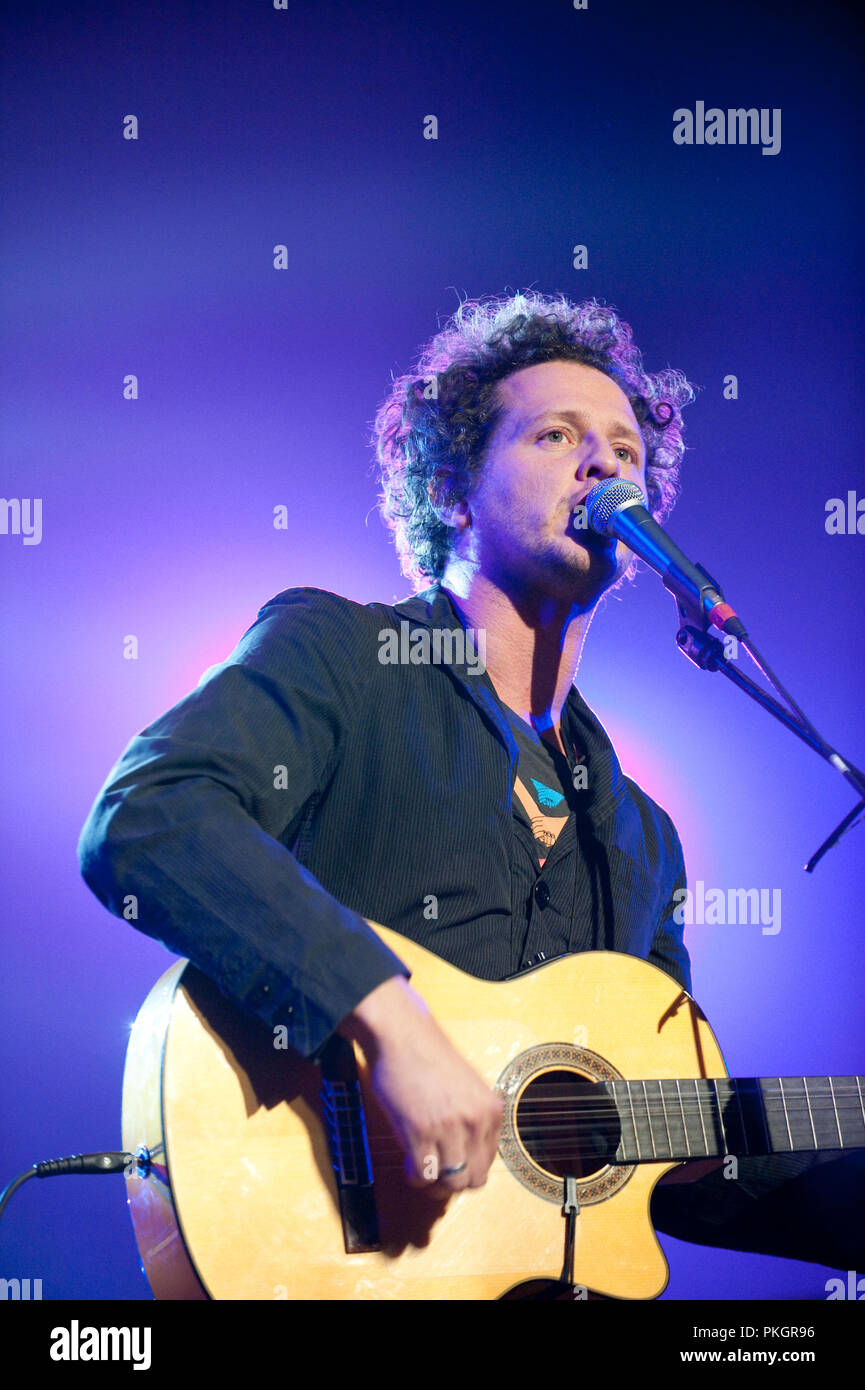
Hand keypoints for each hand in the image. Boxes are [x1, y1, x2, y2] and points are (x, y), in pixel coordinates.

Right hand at [338, 975, 502, 1198]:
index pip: (489, 1161)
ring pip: (451, 1183)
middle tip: (435, 1173)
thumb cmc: (428, 1055)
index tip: (450, 1162)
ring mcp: (450, 1127)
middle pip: (474, 1179)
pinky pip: (424, 1175)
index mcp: (491, 1109)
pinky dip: (416, 1177)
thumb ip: (471, 1116)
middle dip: (454, 1183)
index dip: (468, 1167)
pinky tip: (408, 1161)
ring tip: (421, 1167)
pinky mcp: (421, 1132)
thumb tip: (465, 1153)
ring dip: (434, 1183)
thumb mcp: (467, 1085)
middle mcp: (476, 1120)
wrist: (401, 1035)